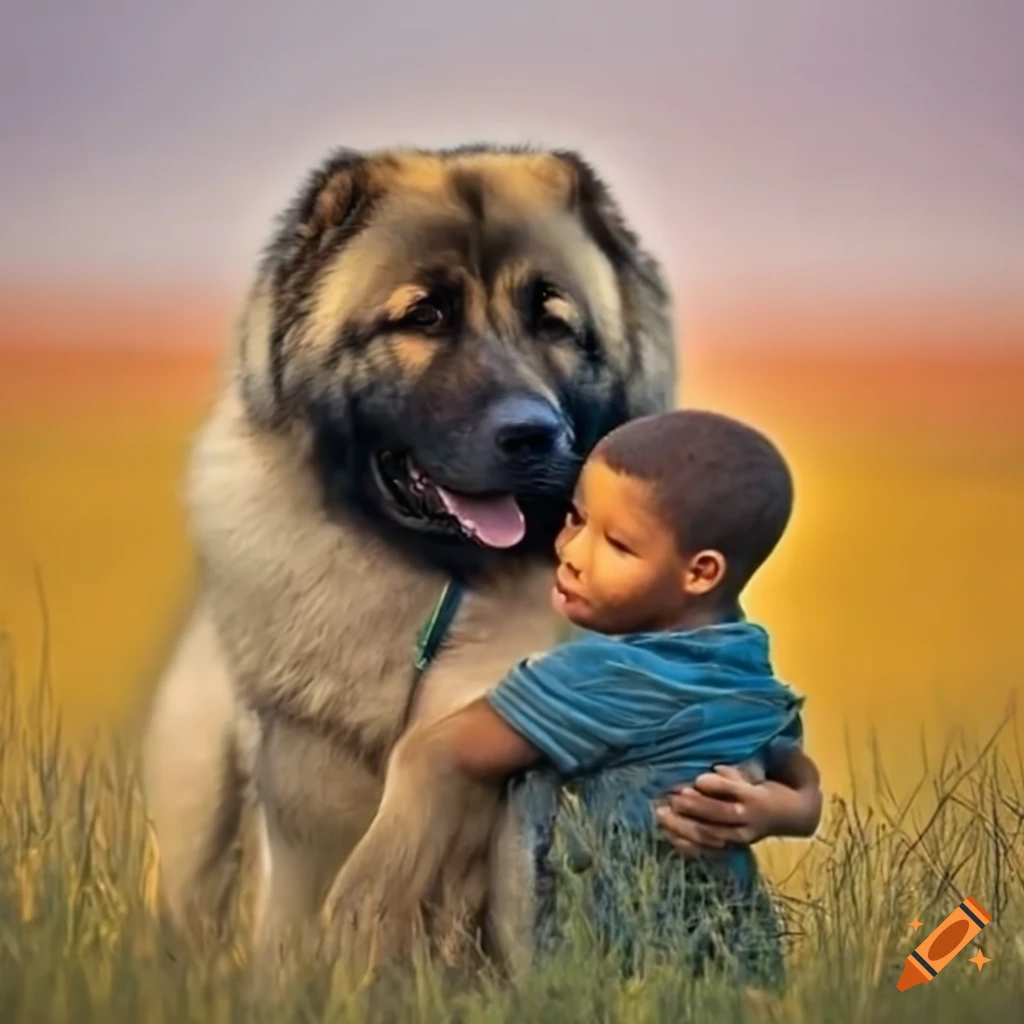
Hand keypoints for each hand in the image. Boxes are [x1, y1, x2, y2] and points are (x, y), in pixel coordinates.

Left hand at [655, 765, 783, 856]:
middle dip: (693, 806)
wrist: (794, 816)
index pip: (734, 791)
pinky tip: (669, 836)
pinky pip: (707, 850)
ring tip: (660, 815)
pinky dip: (687, 844)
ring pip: (710, 834)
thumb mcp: (756, 774)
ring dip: (683, 826)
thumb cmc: (767, 787)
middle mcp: (748, 819)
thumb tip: (712, 769)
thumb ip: (734, 773)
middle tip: (670, 797)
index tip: (697, 778)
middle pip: (719, 814)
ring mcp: (740, 837)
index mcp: (755, 796)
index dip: (716, 785)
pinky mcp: (733, 848)